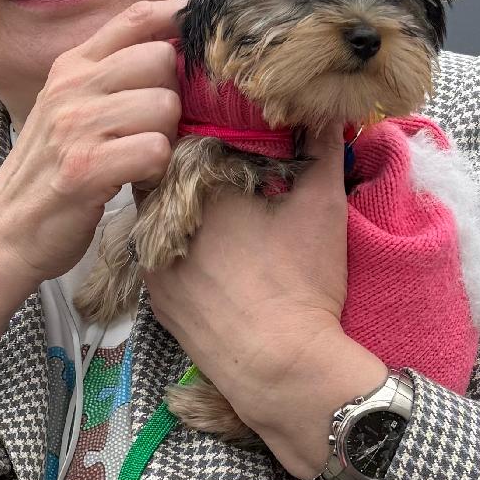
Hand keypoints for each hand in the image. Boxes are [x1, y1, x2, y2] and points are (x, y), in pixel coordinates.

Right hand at [0, 0, 185, 283]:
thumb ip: (112, 77)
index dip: (178, 19)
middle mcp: (71, 88)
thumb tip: (175, 47)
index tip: (200, 40)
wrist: (4, 234)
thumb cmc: (49, 173)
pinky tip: (137, 180)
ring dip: (165, 138)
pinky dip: (156, 170)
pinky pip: (155, 150)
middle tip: (153, 131)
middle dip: (172, 97)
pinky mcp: (84, 168)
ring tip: (140, 159)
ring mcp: (74, 126)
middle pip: (161, 59)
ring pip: (164, 105)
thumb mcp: (71, 111)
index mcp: (71, 68)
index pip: (135, 18)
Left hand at [143, 123, 386, 479]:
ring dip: (181, 210)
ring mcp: (153, 262)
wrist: (279, 367)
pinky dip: (178, 248)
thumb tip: (326, 111)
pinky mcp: (156, 297)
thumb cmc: (300, 283)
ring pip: (157, 218)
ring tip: (219, 212)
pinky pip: (158, 256)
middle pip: (164, 177)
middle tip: (225, 170)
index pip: (181, 136)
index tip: (226, 130)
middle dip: (190, 169)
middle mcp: (161, 220)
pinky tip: (209, 254)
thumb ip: (321, 150)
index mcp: (196, 187)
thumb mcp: (322, 208)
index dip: (201, 128)